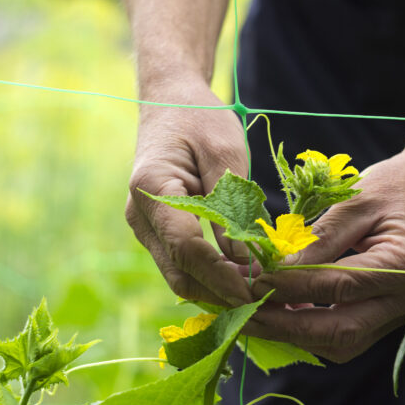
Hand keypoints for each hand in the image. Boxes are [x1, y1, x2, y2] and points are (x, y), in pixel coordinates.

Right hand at [126, 74, 253, 306]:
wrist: (169, 101)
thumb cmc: (199, 117)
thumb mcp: (224, 151)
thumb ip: (232, 206)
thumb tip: (242, 260)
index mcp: (152, 189)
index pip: (185, 247)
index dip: (220, 275)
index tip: (254, 292)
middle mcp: (140, 215)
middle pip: (178, 273)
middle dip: (220, 295)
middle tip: (264, 303)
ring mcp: (146, 226)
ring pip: (179, 275)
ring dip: (216, 292)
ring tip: (259, 297)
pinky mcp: (158, 231)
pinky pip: (182, 264)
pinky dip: (210, 278)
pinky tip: (242, 282)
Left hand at [246, 151, 404, 362]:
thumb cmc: (394, 188)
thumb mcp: (355, 202)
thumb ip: (318, 239)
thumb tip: (272, 272)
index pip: (340, 285)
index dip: (292, 286)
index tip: (252, 280)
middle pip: (340, 330)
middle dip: (285, 325)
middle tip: (242, 311)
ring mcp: (399, 315)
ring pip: (341, 344)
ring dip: (293, 335)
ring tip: (251, 315)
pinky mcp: (385, 319)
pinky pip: (345, 338)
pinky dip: (308, 331)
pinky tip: (279, 313)